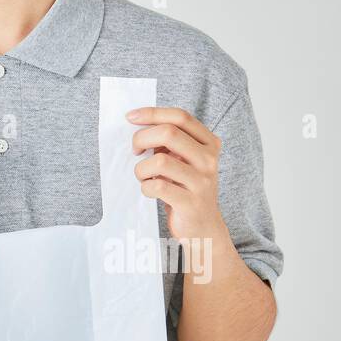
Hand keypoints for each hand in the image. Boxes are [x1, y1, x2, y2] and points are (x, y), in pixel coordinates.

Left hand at [129, 106, 225, 242]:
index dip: (152, 113)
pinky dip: (145, 187)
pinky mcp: (190, 202)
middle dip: (142, 139)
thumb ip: (169, 143)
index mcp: (208, 143)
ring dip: (141, 169)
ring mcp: (202, 181)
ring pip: (159, 161)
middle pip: (168, 133)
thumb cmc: (185, 189)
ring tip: (144, 177)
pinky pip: (157, 187)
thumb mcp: (183, 161)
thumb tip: (140, 125)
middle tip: (135, 152)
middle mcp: (209, 158)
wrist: (202, 227)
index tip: (130, 117)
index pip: (180, 117)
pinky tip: (149, 191)